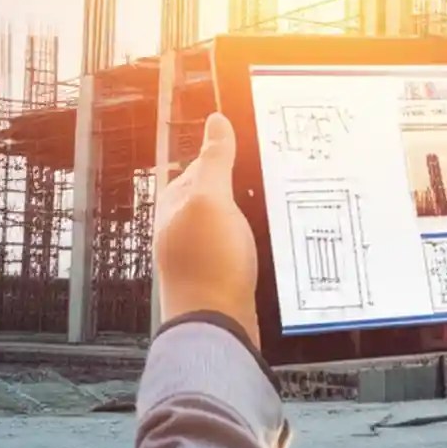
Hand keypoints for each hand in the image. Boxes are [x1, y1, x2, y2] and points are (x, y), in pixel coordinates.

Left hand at [153, 112, 260, 347]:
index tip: (249, 147)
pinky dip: (249, 239)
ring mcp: (197, 255)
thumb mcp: (211, 200)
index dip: (222, 155)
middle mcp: (180, 229)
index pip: (197, 166)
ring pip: (223, 222)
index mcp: (174, 205)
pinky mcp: (217, 277)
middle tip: (266, 174)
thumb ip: (214, 161)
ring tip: (272, 205)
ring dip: (245, 213)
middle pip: (210, 195)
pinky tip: (265, 241)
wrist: (216, 326)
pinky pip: (233, 247)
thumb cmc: (208, 264)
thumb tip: (216, 121)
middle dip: (234, 185)